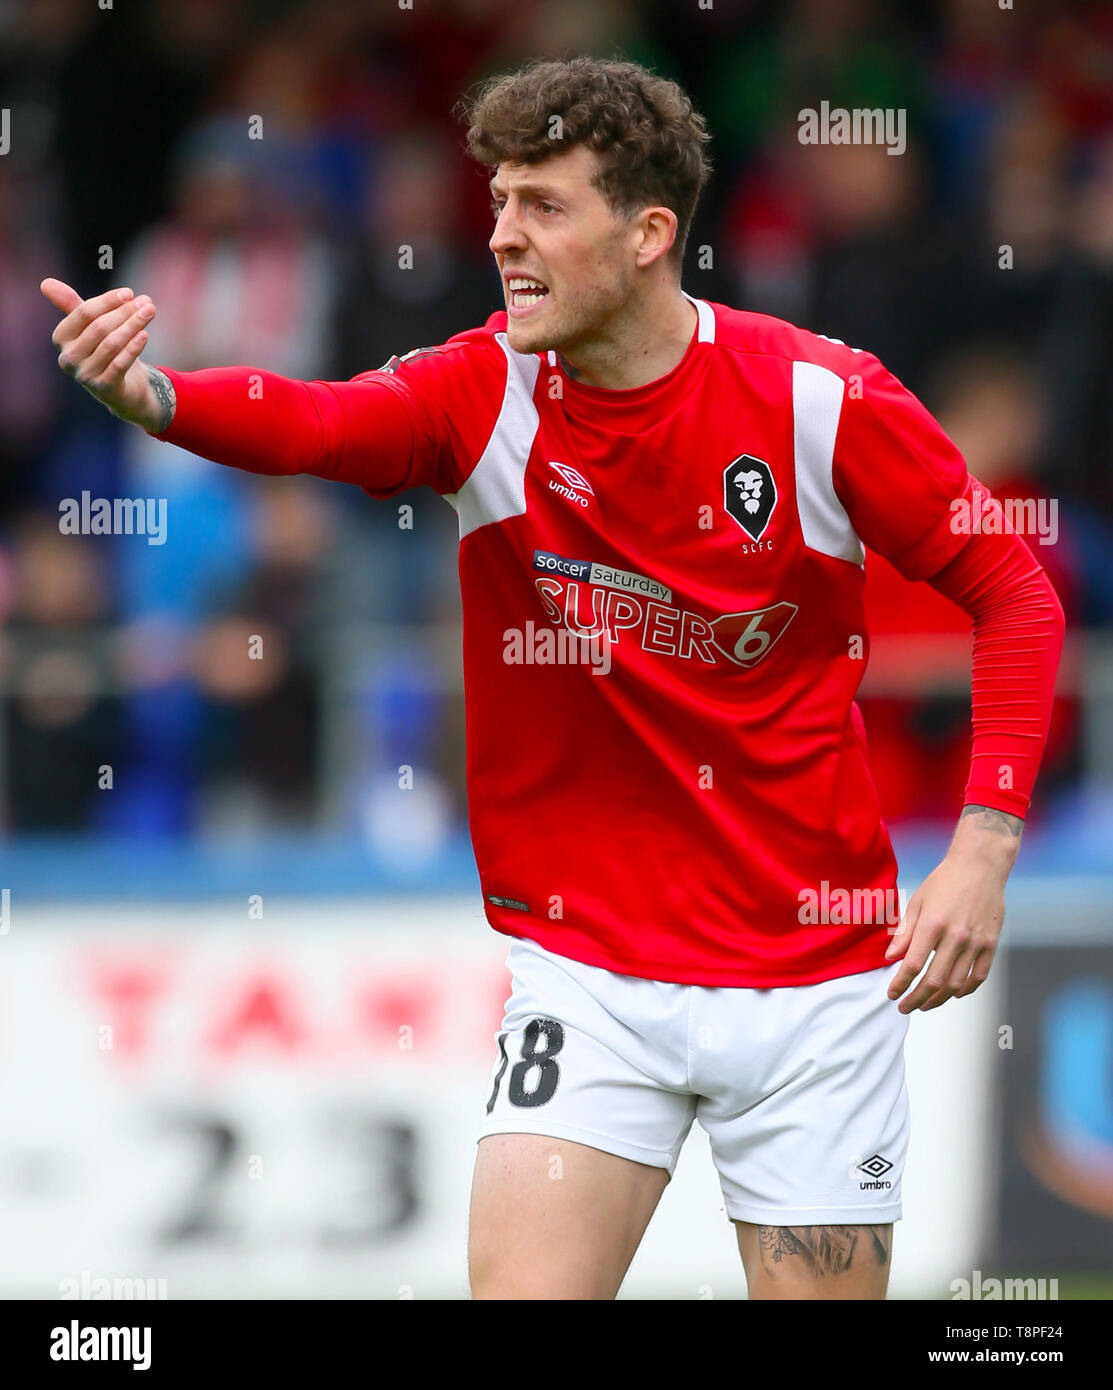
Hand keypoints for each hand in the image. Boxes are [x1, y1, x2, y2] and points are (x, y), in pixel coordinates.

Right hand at [40, 278, 173, 431]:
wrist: (123, 390)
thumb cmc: (104, 351)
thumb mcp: (89, 327)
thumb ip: (73, 306)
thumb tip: (45, 282)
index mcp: (61, 338)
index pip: (83, 313)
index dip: (107, 301)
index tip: (130, 293)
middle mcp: (68, 357)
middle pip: (99, 327)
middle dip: (125, 312)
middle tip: (147, 303)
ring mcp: (85, 375)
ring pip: (111, 344)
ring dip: (133, 326)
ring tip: (150, 313)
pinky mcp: (103, 388)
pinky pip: (120, 364)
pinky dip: (133, 347)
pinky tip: (145, 334)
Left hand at [884, 823, 1014, 1012]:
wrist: (980, 866)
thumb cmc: (944, 881)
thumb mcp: (917, 902)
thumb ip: (904, 932)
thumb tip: (891, 957)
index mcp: (933, 925)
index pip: (913, 965)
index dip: (900, 984)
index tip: (891, 994)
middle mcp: (955, 937)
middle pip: (934, 981)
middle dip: (915, 999)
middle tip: (904, 1007)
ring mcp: (976, 943)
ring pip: (956, 984)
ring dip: (938, 1000)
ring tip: (924, 1005)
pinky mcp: (991, 944)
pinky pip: (979, 976)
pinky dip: (965, 990)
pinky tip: (953, 994)